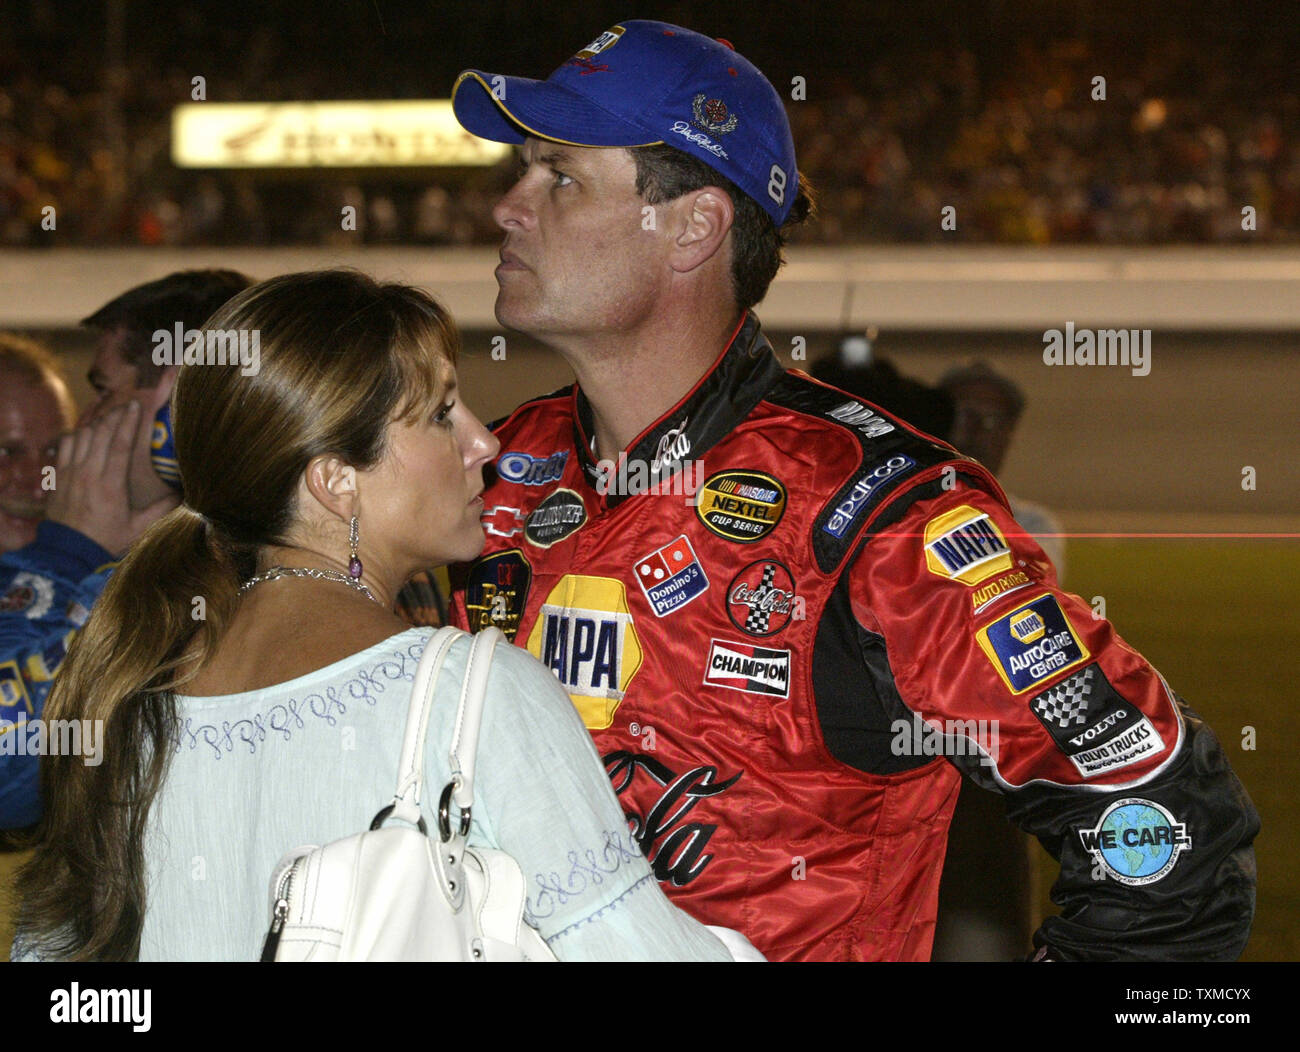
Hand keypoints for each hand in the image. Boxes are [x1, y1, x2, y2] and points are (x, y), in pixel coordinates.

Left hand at [46, 401, 178, 556]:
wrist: (68, 552)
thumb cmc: (105, 539)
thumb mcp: (138, 528)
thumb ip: (161, 510)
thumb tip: (185, 495)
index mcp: (110, 485)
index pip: (119, 445)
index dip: (128, 423)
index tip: (135, 406)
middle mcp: (88, 474)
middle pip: (100, 434)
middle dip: (114, 416)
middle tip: (126, 406)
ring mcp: (70, 473)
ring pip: (82, 435)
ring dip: (96, 424)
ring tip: (109, 418)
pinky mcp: (58, 475)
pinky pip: (65, 444)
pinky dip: (76, 434)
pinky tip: (86, 433)